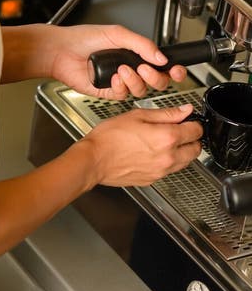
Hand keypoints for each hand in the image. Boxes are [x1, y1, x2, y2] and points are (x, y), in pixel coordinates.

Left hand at [47, 23, 186, 99]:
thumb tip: (161, 57)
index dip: (173, 70)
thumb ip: (142, 44)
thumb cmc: (85, 38)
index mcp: (135, 53)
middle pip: (157, 82)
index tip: (177, 70)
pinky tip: (112, 77)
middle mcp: (131, 69)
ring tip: (122, 69)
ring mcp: (121, 82)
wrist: (62, 50)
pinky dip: (121, 87)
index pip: (161, 65)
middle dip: (155, 77)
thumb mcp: (117, 34)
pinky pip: (123, 95)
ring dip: (135, 81)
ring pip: (141, 90)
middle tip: (144, 68)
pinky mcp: (109, 92)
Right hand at [80, 103, 201, 186]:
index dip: (194, 122)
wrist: (94, 160)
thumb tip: (185, 110)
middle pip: (196, 149)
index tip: (188, 119)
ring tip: (166, 140)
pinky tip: (154, 151)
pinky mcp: (153, 180)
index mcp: (166, 137)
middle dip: (192, 138)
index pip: (196, 131)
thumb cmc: (110, 137)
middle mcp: (168, 157)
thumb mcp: (138, 115)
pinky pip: (170, 170)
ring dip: (183, 151)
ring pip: (186, 162)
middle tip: (181, 129)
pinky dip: (169, 161)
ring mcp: (161, 171)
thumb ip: (166, 113)